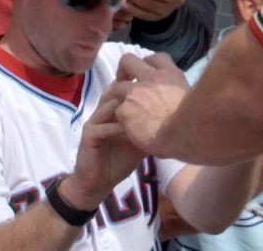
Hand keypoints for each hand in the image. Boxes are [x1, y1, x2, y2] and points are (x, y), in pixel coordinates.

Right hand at [65, 85, 145, 209]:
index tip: (157, 80)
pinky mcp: (88, 136)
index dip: (138, 84)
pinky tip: (128, 129)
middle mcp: (104, 112)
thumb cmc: (121, 160)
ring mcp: (94, 122)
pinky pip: (101, 128)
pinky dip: (115, 128)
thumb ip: (152, 127)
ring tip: (140, 105)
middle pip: (114, 92)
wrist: (99, 183)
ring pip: (107, 106)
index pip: (125, 89)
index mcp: (115, 111)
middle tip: (147, 86)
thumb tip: (175, 117)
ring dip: (124, 106)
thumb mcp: (142, 141)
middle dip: (130, 88)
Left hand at [110, 53, 189, 156]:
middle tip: (126, 82)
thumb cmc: (194, 121)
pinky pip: (116, 110)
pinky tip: (124, 127)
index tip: (146, 72)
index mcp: (170, 75)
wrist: (183, 135)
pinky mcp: (125, 109)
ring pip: (116, 86)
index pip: (156, 58)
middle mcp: (151, 78)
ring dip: (118, 96)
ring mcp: (135, 92)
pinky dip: (120, 118)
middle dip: (124, 70)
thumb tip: (176, 99)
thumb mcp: (191, 98)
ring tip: (121, 108)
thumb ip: (177, 94)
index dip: (148, 63)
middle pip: (128, 60)